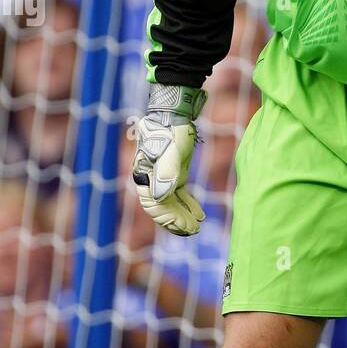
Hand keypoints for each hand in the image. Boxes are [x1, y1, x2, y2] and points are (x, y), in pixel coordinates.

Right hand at [132, 84, 206, 236]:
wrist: (175, 116)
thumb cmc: (170, 132)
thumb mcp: (171, 151)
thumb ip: (166, 173)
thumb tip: (160, 197)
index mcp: (145, 176)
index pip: (154, 205)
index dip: (168, 218)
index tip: (184, 226)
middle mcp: (151, 180)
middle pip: (162, 208)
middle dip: (177, 221)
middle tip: (194, 231)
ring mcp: (163, 178)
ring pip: (172, 204)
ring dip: (183, 217)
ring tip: (197, 227)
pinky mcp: (174, 175)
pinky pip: (180, 196)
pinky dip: (189, 206)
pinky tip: (200, 215)